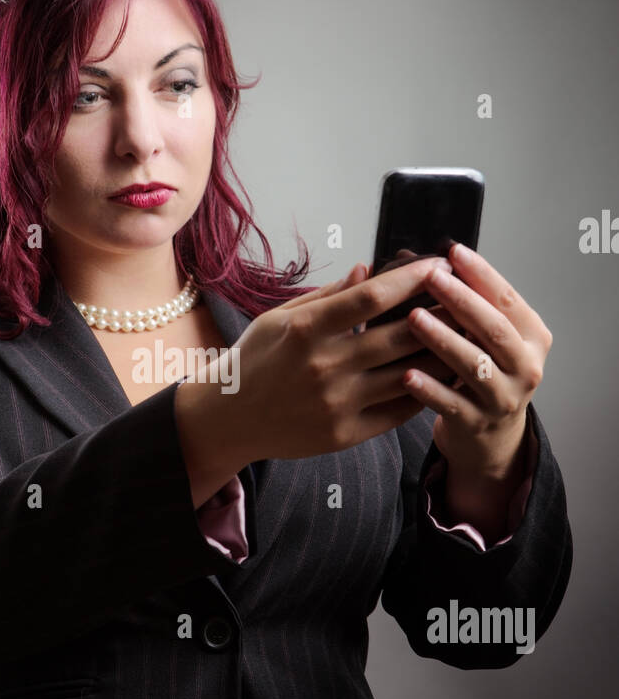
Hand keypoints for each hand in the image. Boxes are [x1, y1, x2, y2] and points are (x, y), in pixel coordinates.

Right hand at [208, 255, 463, 463]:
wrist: (229, 419)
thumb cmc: (255, 361)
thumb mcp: (280, 319)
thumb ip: (327, 296)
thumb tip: (368, 269)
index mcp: (307, 329)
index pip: (371, 297)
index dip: (411, 278)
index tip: (440, 264)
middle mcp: (324, 365)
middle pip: (400, 334)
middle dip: (441, 312)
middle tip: (468, 298)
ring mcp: (337, 403)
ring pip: (408, 374)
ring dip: (443, 354)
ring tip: (467, 336)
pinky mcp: (345, 434)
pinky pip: (398, 410)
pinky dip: (425, 390)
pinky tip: (442, 375)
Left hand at [400, 243, 551, 479]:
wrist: (490, 435)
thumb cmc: (485, 371)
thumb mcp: (492, 339)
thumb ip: (477, 305)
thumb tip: (442, 260)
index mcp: (532, 338)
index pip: (508, 300)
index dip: (482, 275)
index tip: (454, 252)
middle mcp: (525, 368)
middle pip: (493, 330)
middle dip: (461, 301)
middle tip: (431, 277)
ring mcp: (503, 399)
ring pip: (474, 366)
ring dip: (443, 340)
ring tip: (413, 318)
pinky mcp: (477, 423)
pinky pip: (451, 404)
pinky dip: (429, 389)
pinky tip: (406, 374)